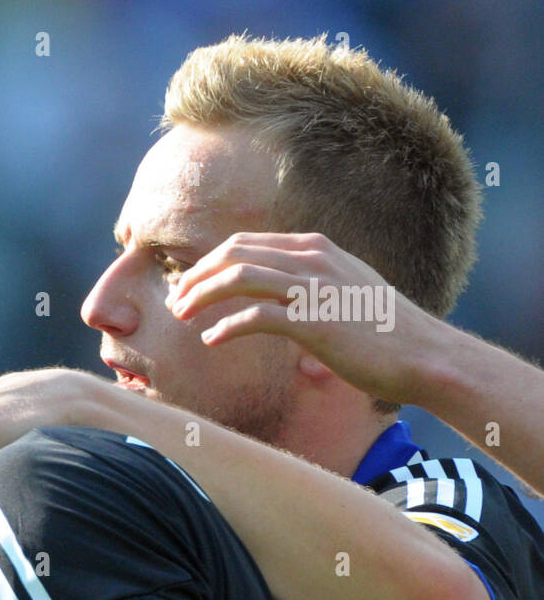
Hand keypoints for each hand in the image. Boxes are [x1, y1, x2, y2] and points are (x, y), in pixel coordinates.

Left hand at [168, 231, 440, 405]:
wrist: (424, 355)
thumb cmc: (382, 330)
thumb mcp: (344, 289)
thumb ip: (308, 282)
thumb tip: (271, 294)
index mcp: (315, 249)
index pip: (245, 244)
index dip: (208, 263)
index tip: (188, 285)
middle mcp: (312, 260)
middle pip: (234, 254)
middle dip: (196, 276)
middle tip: (176, 302)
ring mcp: (313, 288)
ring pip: (238, 278)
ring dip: (202, 296)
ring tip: (181, 316)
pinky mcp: (315, 322)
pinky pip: (256, 318)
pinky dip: (227, 328)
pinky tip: (211, 341)